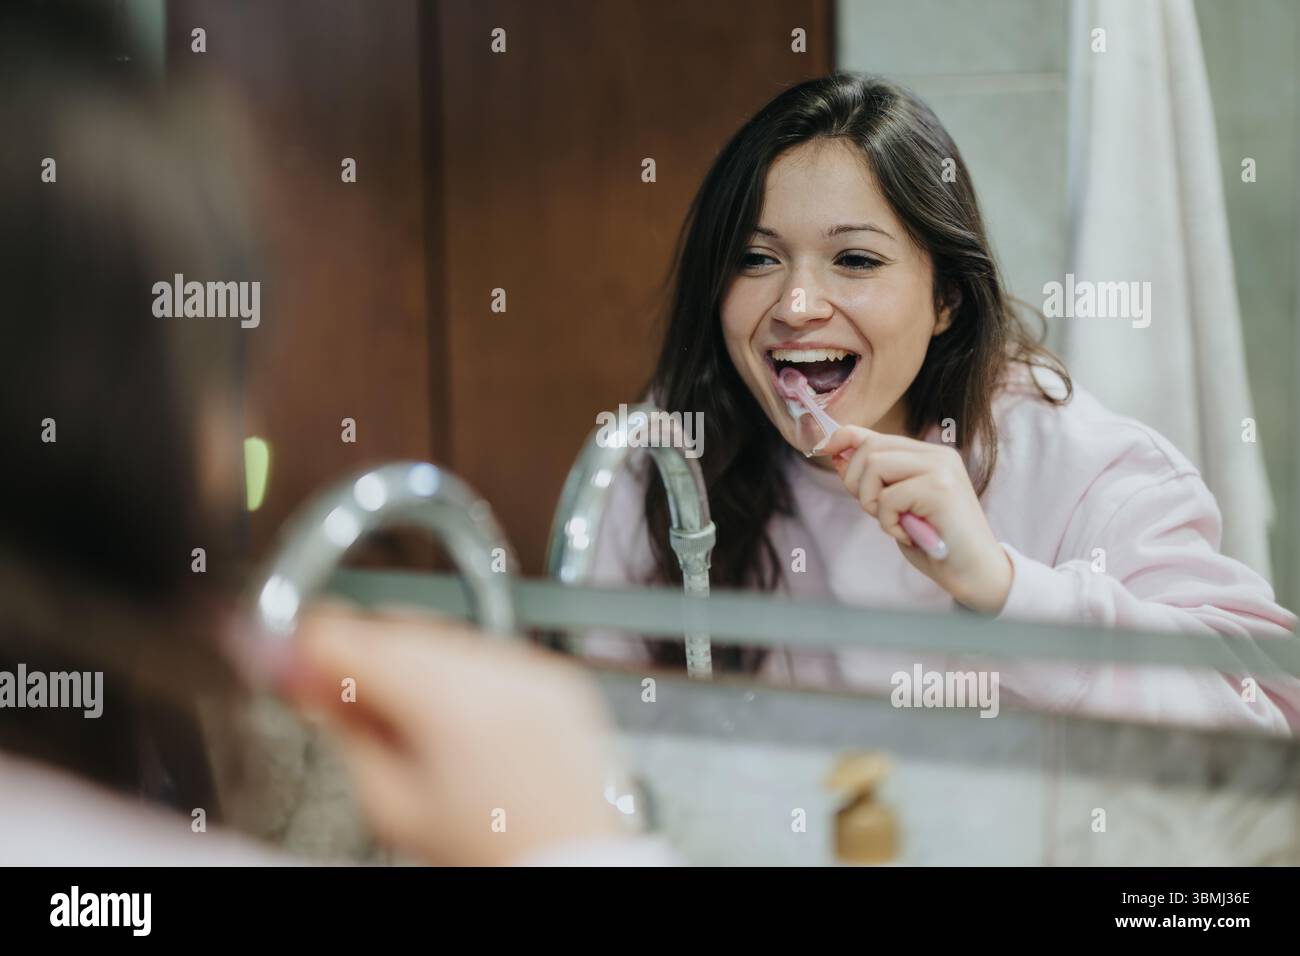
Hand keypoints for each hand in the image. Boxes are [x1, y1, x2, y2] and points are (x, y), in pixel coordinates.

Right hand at [280, 607, 622, 865]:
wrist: (568, 865)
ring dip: (412, 662)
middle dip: (362, 654)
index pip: (356, 639)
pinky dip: (462, 674)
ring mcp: (532, 671)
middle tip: (335, 693)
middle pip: (400, 629)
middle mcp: (497, 672)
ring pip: (444, 636)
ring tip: (408, 725)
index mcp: (449, 702)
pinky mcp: (556, 679)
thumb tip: (305, 679)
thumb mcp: (391, 805)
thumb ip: (345, 731)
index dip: (308, 642)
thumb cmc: (488, 851)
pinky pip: (490, 654)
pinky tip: (455, 722)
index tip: (283, 649)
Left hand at [815, 427, 1012, 613]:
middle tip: (876, 511)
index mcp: (928, 455)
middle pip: (870, 448)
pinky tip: (909, 534)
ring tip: (893, 522)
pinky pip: (888, 497)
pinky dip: (888, 522)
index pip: (873, 435)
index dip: (843, 439)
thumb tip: (835, 454)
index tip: (823, 452)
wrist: (976, 574)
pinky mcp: (940, 489)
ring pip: (875, 466)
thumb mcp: (897, 507)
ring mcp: (941, 469)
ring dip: (872, 501)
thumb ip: (875, 481)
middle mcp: (937, 455)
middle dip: (857, 483)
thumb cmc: (934, 543)